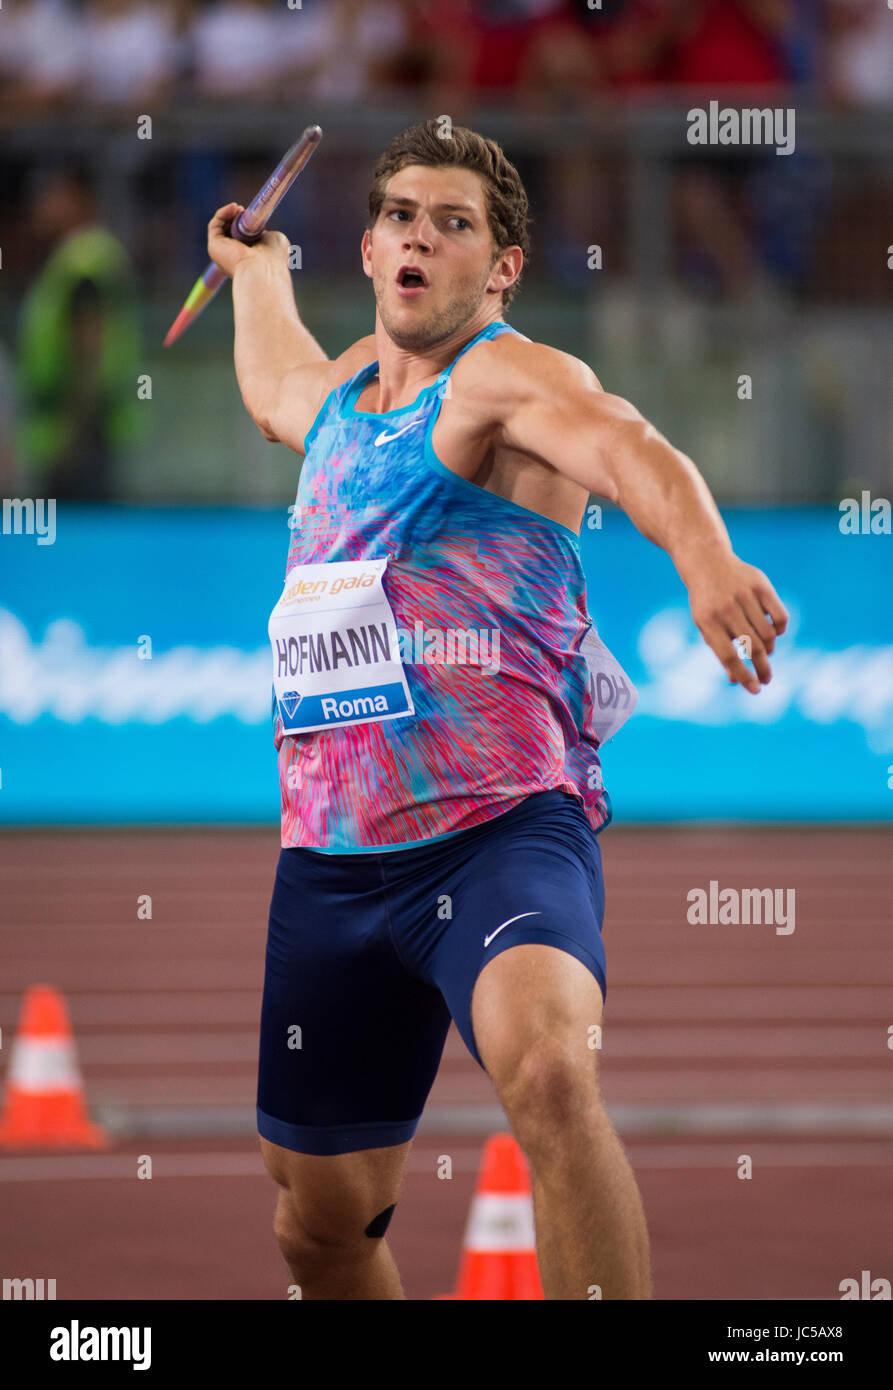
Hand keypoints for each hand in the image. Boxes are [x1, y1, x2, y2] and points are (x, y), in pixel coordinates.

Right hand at [207, 203, 290, 278]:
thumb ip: (267, 233)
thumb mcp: (275, 240)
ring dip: (230, 214)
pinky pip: (214, 225)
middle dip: (236, 217)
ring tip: (240, 208)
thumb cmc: (273, 259)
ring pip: (221, 227)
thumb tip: (260, 228)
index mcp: (247, 259)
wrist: (264, 269)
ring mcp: (222, 253)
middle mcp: (233, 258)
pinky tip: (234, 207)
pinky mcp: (213, 247)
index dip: (245, 225)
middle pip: (230, 232)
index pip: (242, 239)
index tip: (253, 217)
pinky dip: (223, 213)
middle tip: (245, 210)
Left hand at [683, 552, 788, 693]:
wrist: (707, 562)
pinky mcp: (761, 585)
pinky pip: (780, 617)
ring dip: (769, 648)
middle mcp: (726, 609)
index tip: (755, 690)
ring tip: (764, 651)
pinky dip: (780, 629)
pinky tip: (774, 633)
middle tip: (767, 679)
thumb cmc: (707, 602)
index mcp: (707, 621)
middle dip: (762, 669)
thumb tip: (737, 680)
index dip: (744, 675)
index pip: (728, 656)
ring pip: (768, 634)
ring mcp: (744, 596)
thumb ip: (721, 650)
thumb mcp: (705, 625)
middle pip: (752, 648)